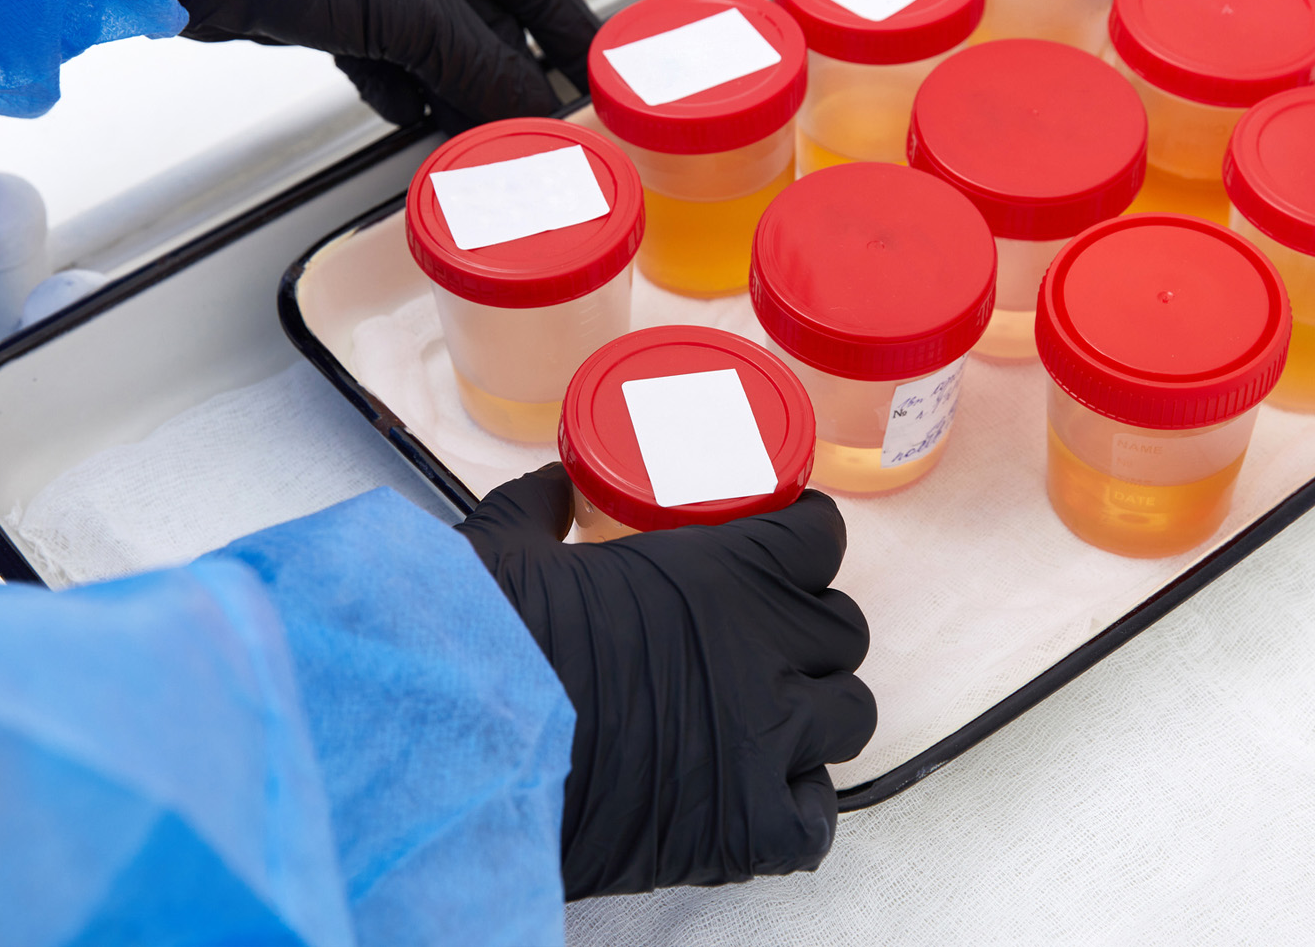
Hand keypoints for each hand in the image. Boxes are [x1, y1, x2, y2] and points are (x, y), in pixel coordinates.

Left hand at [165, 0, 597, 132]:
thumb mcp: (415, 9)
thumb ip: (481, 68)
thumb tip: (533, 114)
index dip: (570, 36)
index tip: (598, 84)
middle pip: (489, 26)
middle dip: (509, 82)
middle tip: (539, 136)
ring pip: (439, 52)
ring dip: (458, 98)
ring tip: (487, 146)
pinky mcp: (335, 14)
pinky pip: (391, 66)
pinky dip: (406, 98)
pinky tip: (422, 128)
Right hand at [455, 464, 875, 898]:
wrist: (465, 750)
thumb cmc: (489, 642)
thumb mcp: (509, 544)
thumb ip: (543, 507)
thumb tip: (551, 488)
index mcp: (725, 570)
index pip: (820, 537)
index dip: (804, 541)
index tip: (786, 546)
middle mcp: (766, 649)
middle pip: (842, 630)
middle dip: (808, 631)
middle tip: (765, 638)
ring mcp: (769, 741)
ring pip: (849, 716)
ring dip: (815, 714)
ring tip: (769, 719)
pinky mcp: (751, 826)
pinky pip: (817, 818)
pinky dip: (796, 808)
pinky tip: (760, 798)